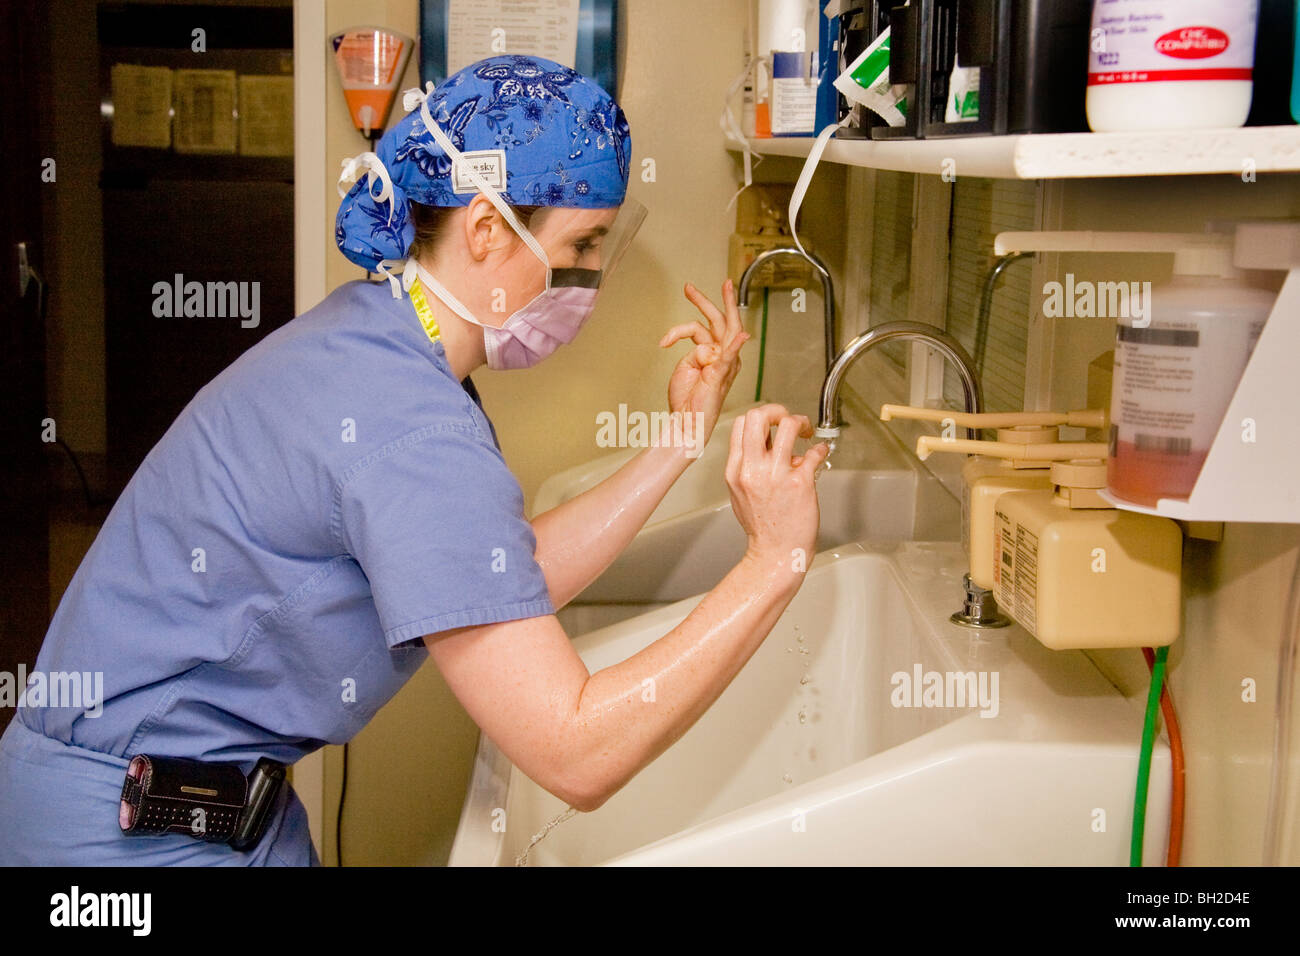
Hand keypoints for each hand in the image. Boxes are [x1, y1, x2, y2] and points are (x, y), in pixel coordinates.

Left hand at [659, 279, 749, 452]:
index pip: (707, 326)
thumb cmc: (686, 400)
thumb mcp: (687, 367)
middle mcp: (725, 357)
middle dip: (705, 300)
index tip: (685, 294)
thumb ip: (695, 351)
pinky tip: (743, 337)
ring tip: (694, 290)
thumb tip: (701, 346)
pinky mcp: (721, 374)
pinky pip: (730, 356)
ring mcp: (725, 364)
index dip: (697, 310)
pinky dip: (735, 346)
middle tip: (689, 287)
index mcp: (717, 354)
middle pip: (719, 321)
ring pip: (723, 329)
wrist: (686, 422)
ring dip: (710, 306)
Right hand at [724, 404, 829, 562]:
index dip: (762, 416)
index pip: (743, 424)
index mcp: (736, 470)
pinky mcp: (800, 483)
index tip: (773, 422)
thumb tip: (768, 444)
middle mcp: (753, 469)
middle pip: (759, 416)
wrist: (775, 553)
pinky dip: (820, 448)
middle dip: (778, 410)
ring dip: (802, 422)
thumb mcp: (740, 492)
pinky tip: (820, 453)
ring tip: (806, 432)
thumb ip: (748, 466)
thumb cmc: (762, 526)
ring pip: (789, 425)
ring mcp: (776, 475)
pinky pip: (814, 452)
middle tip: (789, 420)